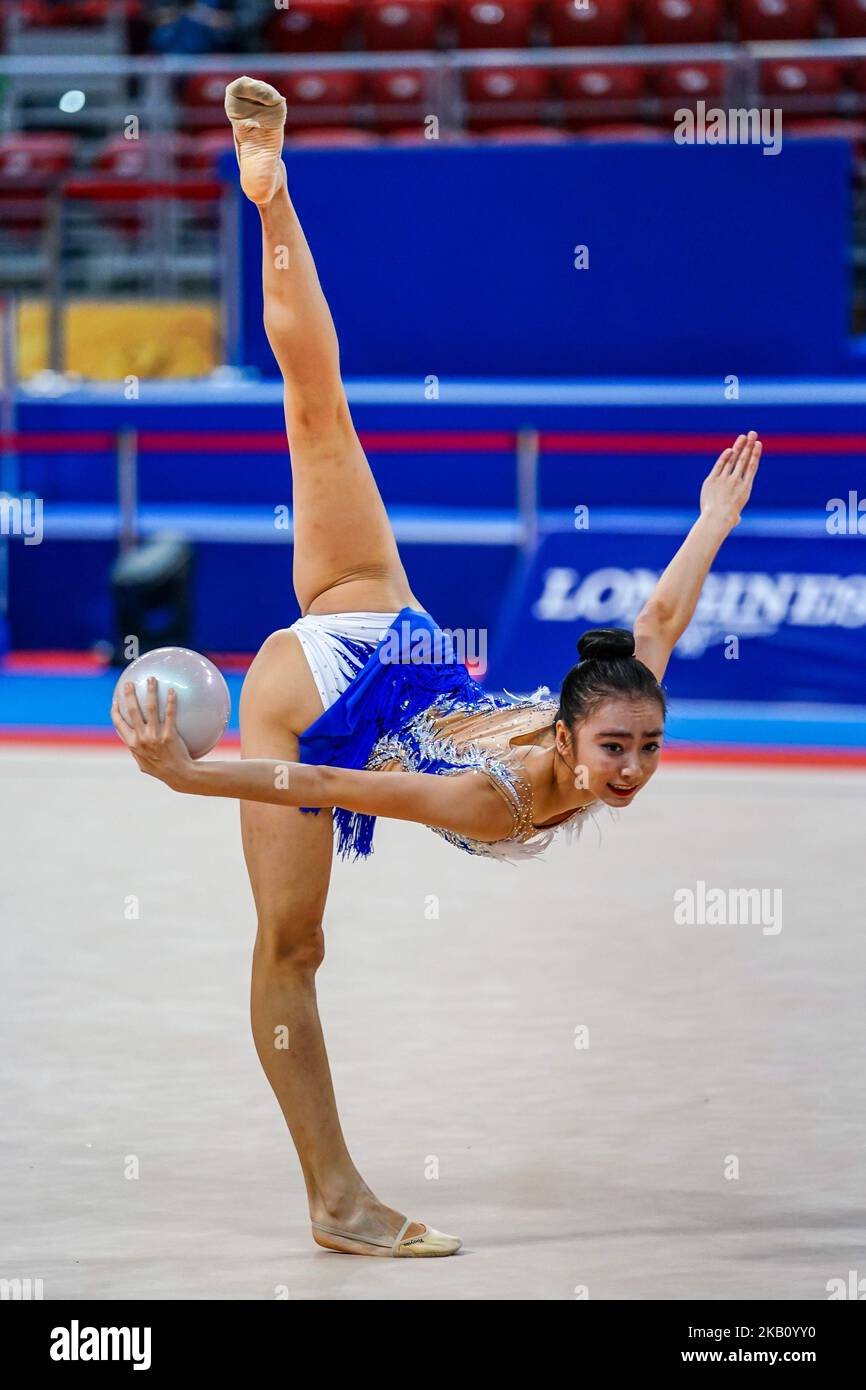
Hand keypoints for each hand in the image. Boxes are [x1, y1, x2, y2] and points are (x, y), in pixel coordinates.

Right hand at [110, 676, 194, 790]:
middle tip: (129, 683)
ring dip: (150, 691)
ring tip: (152, 679)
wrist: (178, 775)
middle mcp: (141, 738)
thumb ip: (137, 752)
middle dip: (129, 694)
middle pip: (132, 710)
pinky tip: (172, 691)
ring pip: (150, 708)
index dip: (115, 710)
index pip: (118, 723)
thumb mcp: (142, 763)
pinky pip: (170, 714)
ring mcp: (155, 736)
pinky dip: (171, 701)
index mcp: (132, 744)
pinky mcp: (169, 735)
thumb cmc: (161, 769)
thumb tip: (133, 744)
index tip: (115, 700)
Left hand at [700, 431, 762, 529]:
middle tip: (753, 433)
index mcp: (746, 488)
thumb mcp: (735, 517)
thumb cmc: (725, 521)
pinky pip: (719, 465)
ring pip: (733, 460)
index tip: (758, 444)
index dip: (755, 454)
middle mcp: (737, 481)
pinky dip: (725, 457)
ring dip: (738, 447)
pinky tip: (730, 449)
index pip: (752, 467)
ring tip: (743, 437)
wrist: (716, 519)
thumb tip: (736, 519)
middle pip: (743, 459)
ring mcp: (725, 479)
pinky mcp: (713, 480)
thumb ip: (736, 514)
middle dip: (749, 445)